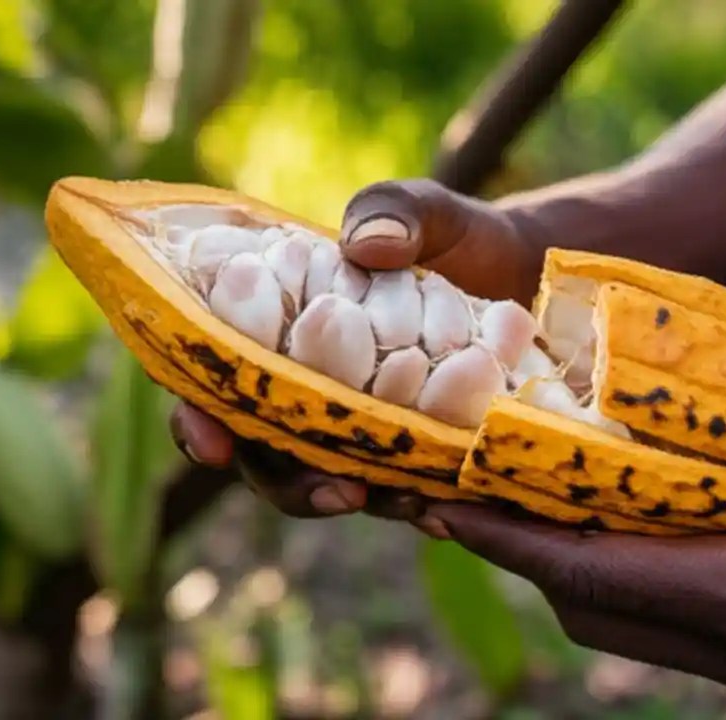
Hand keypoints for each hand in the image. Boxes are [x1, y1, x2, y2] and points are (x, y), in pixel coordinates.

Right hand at [170, 179, 539, 519]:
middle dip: (292, 482)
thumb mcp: (427, 212)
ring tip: (407, 502)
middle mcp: (312, 391)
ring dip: (367, 500)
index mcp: (282, 334)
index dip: (200, 421)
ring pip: (336, 482)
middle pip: (270, 457)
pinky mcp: (419, 452)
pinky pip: (409, 490)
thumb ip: (397, 212)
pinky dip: (427, 504)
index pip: (215, 387)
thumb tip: (369, 246)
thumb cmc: (454, 239)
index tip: (213, 443)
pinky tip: (454, 509)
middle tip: (340, 488)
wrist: (525, 272)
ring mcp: (364, 429)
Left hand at [412, 241, 725, 716]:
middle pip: (594, 613)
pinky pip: (680, 633)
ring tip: (550, 508)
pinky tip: (652, 535)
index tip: (447, 505)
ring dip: (581, 574)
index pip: (596, 575)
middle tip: (487, 495)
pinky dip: (640, 586)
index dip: (510, 541)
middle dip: (529, 558)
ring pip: (632, 630)